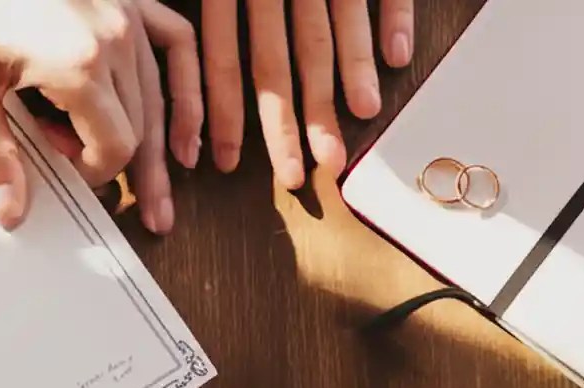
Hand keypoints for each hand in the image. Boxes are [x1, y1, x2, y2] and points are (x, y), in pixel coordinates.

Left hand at [0, 0, 202, 233]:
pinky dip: (186, 90)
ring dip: (157, 145)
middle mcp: (117, 42)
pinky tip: (187, 133)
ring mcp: (130, 16)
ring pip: (159, 98)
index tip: (62, 167)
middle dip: (116, 163)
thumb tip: (11, 213)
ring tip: (160, 197)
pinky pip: (177, 44)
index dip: (93, 173)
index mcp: (79, 65)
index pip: (115, 148)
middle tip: (117, 198)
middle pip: (141, 129)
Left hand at [203, 0, 413, 184]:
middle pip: (275, 60)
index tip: (226, 163)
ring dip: (348, 70)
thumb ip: (215, 13)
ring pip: (331, 25)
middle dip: (284, 122)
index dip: (222, 112)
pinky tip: (397, 55)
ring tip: (363, 113)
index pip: (221, 58)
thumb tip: (186, 67)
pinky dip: (394, 17)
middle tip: (293, 176)